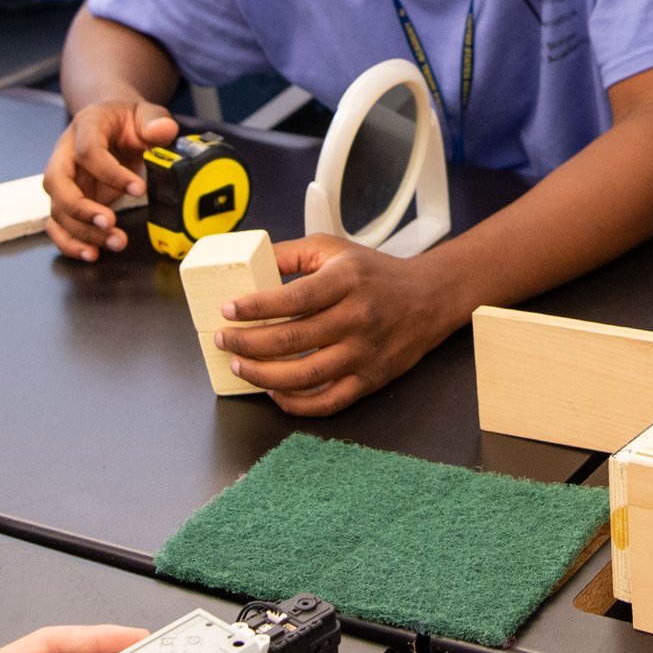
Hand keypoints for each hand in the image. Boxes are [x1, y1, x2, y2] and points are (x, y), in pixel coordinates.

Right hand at [47, 98, 179, 258]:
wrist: (112, 124)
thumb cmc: (127, 121)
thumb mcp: (145, 113)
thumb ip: (155, 120)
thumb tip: (163, 130)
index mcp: (85, 128)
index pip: (88, 151)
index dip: (110, 172)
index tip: (139, 189)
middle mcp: (65, 155)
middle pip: (56, 183)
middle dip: (81, 207)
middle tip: (109, 223)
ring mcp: (64, 180)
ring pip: (58, 209)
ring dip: (82, 231)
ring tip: (115, 242)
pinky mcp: (67, 201)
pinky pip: (58, 224)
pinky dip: (70, 242)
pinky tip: (92, 253)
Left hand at [212, 236, 461, 415]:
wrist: (428, 298)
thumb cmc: (376, 274)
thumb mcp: (334, 250)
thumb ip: (290, 254)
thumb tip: (248, 264)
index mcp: (346, 281)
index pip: (292, 298)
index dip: (255, 307)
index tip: (228, 310)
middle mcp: (357, 318)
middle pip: (292, 339)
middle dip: (248, 342)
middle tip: (224, 339)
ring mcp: (365, 352)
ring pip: (305, 374)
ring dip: (264, 374)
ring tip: (240, 365)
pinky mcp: (370, 379)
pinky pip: (329, 401)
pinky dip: (297, 403)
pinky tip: (275, 391)